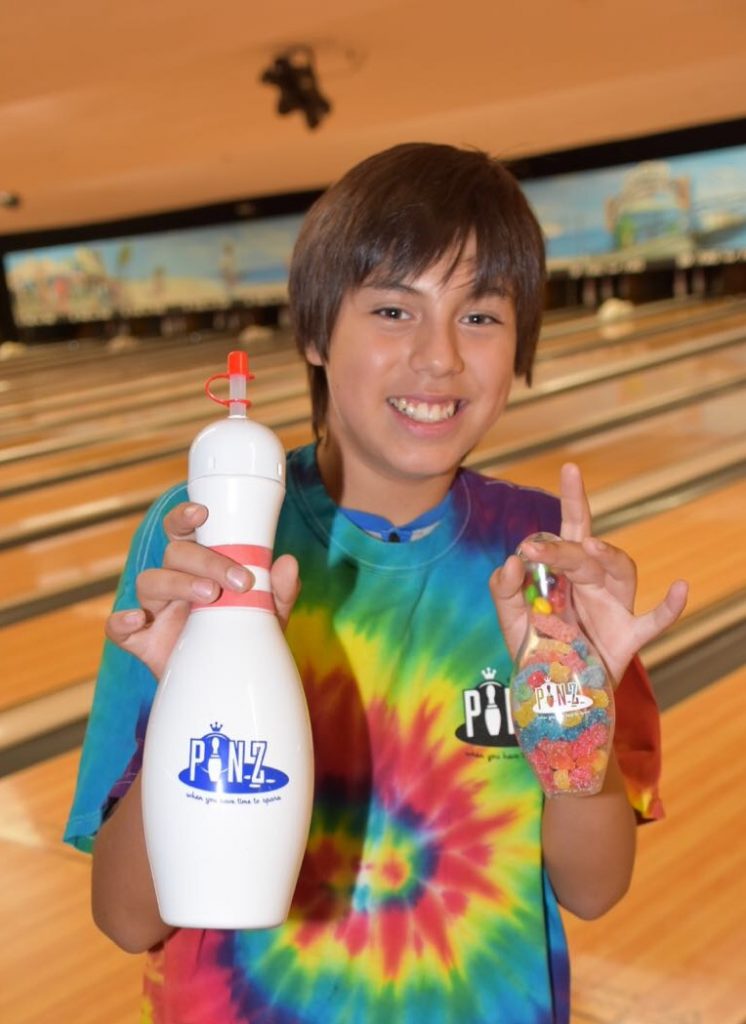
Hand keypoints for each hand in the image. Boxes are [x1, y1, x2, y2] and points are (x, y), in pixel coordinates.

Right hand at [105, 503, 300, 677]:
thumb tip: (287, 563)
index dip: (185, 517)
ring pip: (149, 581)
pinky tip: (140, 619)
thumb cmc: (242, 637)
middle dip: (206, 561)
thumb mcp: (268, 615)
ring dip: (179, 583)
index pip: (183, 532)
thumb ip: (279, 590)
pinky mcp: (142, 641)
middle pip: (174, 554)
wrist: (227, 685)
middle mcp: (173, 582)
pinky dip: (122, 620)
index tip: (203, 514)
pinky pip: (117, 627)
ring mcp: (154, 610)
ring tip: (211, 597)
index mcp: (198, 567)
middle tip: (237, 582)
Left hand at [489, 464, 687, 682]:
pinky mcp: (628, 637)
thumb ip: (503, 588)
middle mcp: (594, 583)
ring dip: (609, 558)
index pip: (572, 527)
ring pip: (622, 572)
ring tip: (591, 549)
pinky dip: (670, 606)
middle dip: (566, 546)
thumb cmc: (539, 646)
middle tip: (539, 550)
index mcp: (567, 572)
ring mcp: (614, 608)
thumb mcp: (511, 617)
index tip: (570, 469)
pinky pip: (655, 620)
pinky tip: (681, 588)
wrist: (552, 692)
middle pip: (588, 552)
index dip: (574, 498)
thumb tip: (512, 560)